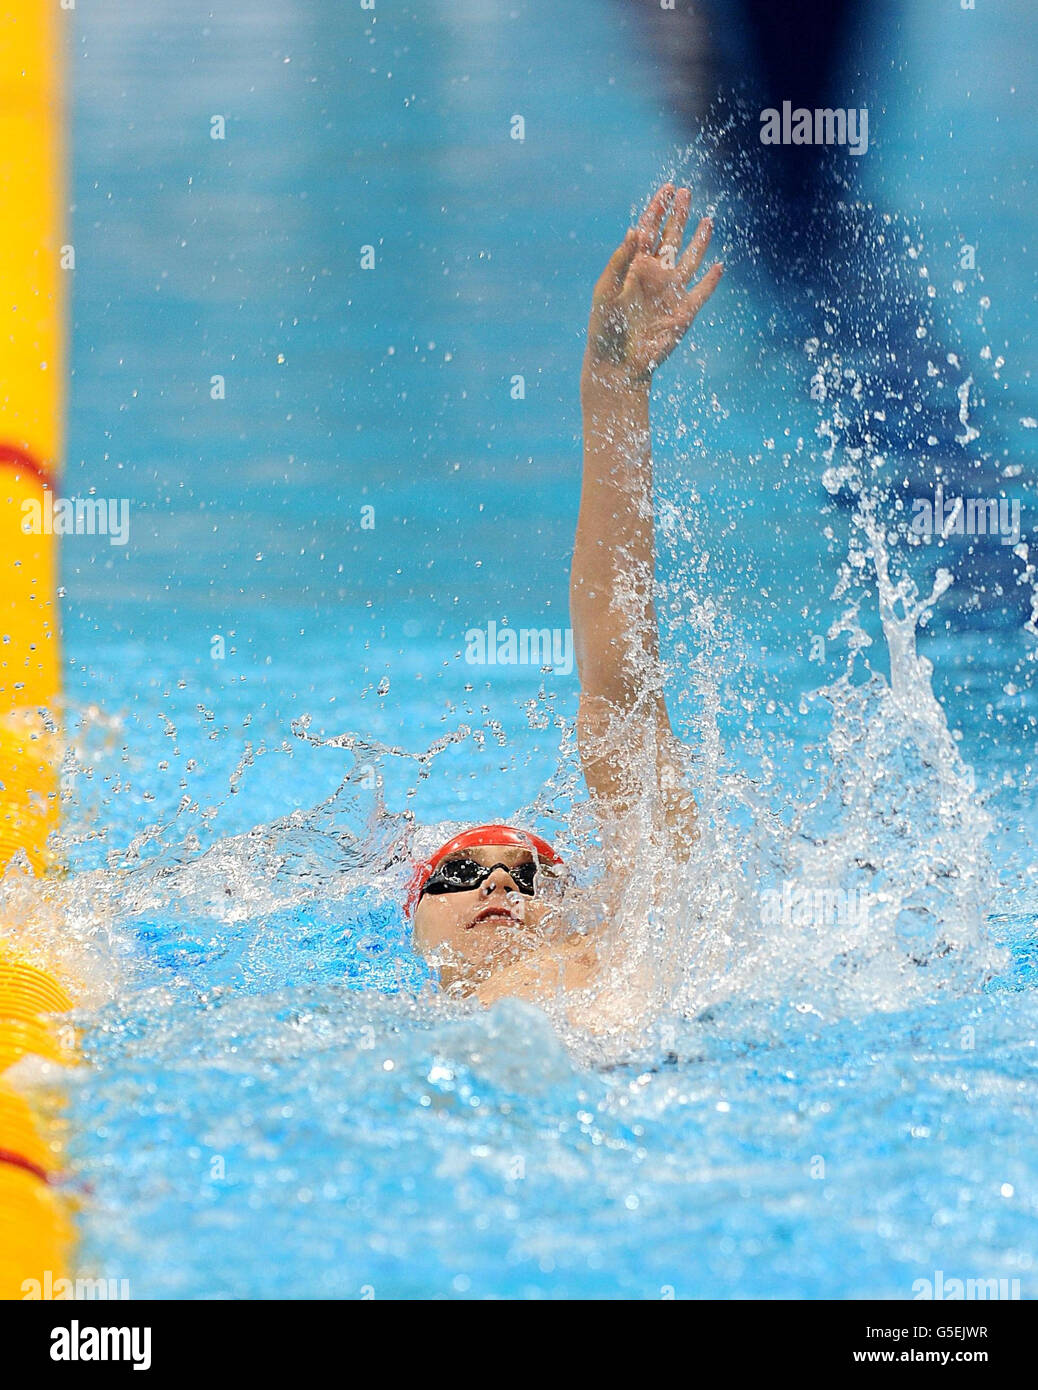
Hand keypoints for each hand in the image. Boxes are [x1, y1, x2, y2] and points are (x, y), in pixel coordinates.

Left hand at [583, 183, 722, 387]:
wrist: (617, 365)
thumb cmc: (605, 329)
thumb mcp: (605, 290)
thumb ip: (620, 261)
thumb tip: (635, 230)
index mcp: (634, 267)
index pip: (648, 231)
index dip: (657, 209)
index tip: (667, 189)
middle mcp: (655, 276)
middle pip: (671, 238)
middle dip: (678, 215)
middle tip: (685, 192)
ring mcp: (671, 293)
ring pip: (690, 260)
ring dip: (699, 241)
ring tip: (707, 220)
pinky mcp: (684, 313)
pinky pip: (702, 292)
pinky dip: (711, 280)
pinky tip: (719, 266)